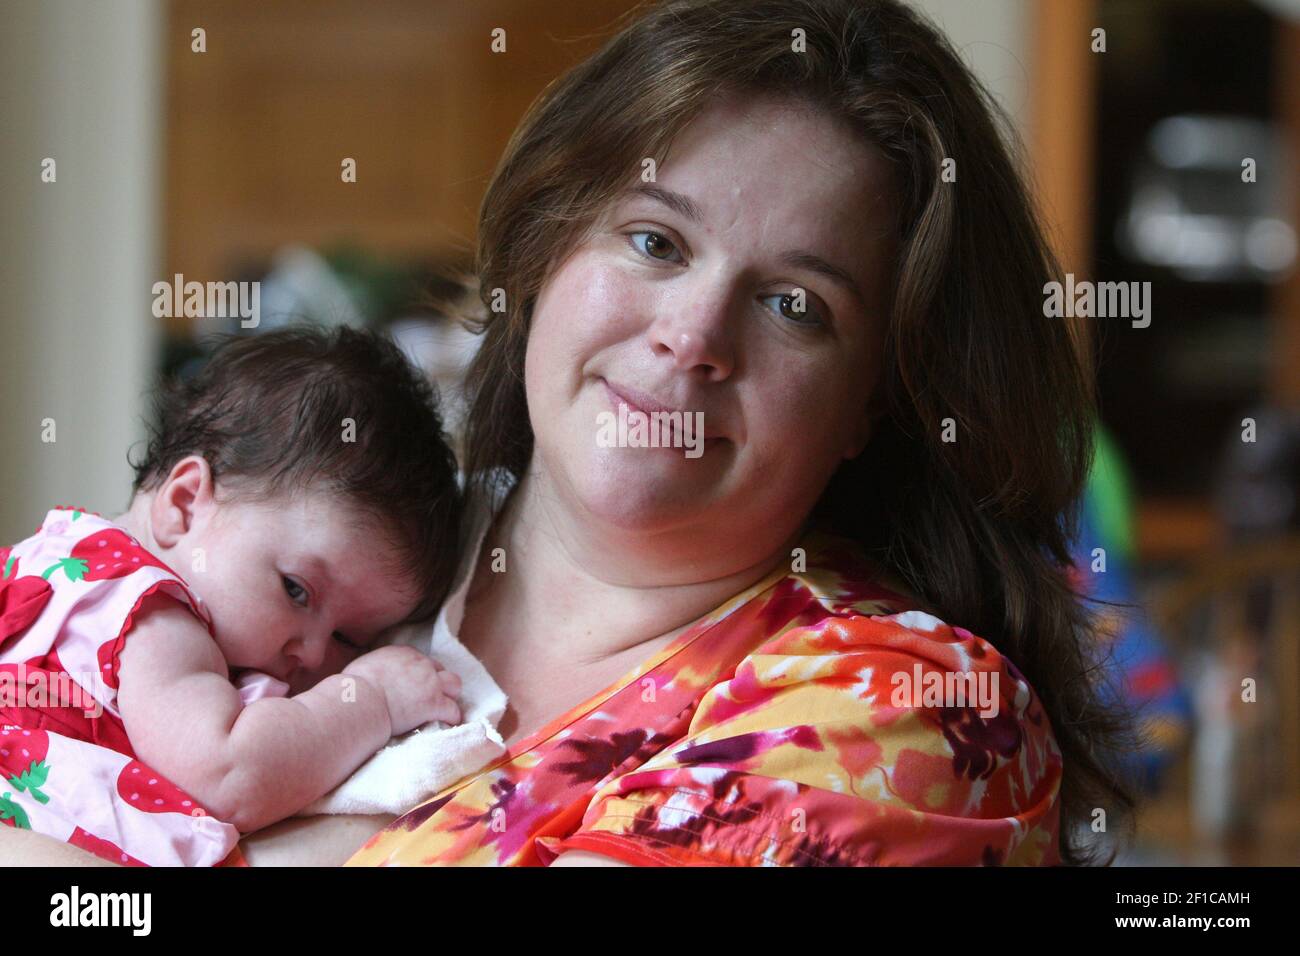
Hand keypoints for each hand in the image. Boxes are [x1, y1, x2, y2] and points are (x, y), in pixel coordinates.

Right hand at [342, 646, 461, 735]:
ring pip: (455, 685)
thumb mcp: (363, 667)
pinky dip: (451, 718)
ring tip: (443, 710)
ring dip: (450, 697)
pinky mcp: (434, 703)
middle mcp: (421, 664)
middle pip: (441, 670)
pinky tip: (447, 725)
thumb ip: (375, 668)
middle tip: (430, 699)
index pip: (422, 661)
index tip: (415, 688)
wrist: (359, 701)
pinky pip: (453, 711)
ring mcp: (430, 683)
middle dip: (438, 683)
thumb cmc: (352, 688)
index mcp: (403, 653)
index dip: (421, 676)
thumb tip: (368, 677)